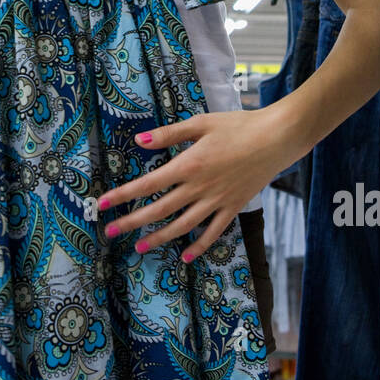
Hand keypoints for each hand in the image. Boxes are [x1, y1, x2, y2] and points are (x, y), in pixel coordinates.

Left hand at [98, 110, 299, 261]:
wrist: (276, 138)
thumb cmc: (238, 126)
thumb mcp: (201, 123)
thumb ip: (169, 134)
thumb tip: (140, 140)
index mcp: (189, 165)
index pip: (148, 185)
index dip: (123, 195)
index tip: (103, 205)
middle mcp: (199, 188)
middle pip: (159, 210)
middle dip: (132, 222)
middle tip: (110, 232)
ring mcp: (217, 201)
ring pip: (183, 226)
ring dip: (159, 238)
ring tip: (139, 247)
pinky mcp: (233, 207)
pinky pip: (213, 232)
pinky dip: (199, 246)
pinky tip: (186, 256)